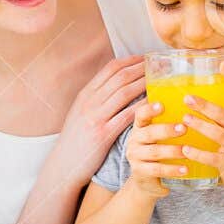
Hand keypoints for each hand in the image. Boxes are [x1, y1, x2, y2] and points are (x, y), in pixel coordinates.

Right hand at [48, 55, 147, 184]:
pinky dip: (142, 107)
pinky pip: (127, 116)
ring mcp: (95, 117)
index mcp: (85, 94)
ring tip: (160, 81)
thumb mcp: (80, 114)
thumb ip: (95, 99)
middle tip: (158, 65)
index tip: (145, 58)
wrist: (63, 165)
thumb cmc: (75, 141)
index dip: (130, 60)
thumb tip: (115, 86)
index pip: (110, 68)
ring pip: (124, 93)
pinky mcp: (103, 134)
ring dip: (144, 84)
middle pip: (120, 77)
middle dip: (141, 68)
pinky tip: (156, 105)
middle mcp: (89, 102)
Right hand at [124, 98, 187, 200]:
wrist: (146, 180)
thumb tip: (194, 107)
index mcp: (140, 127)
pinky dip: (172, 170)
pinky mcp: (140, 172)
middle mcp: (134, 140)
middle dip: (166, 130)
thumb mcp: (159, 137)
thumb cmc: (158, 151)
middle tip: (183, 128)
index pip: (140, 115)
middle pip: (149, 133)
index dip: (150, 110)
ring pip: (154, 152)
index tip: (162, 105)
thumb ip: (169, 124)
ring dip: (172, 151)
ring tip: (187, 151)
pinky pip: (157, 170)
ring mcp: (135, 156)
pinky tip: (185, 169)